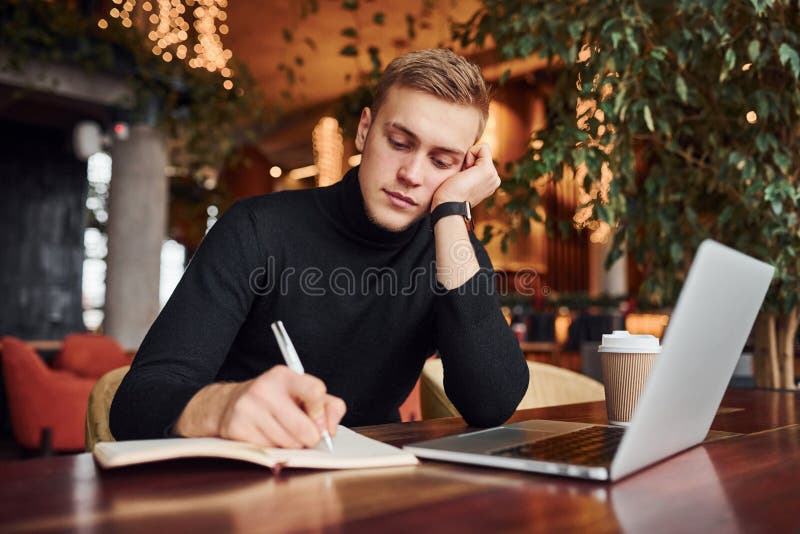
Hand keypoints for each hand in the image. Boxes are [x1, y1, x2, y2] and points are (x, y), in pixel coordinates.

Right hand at [178, 365, 346, 447]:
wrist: (228, 404)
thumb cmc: (274, 401)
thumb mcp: (302, 394)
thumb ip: (328, 407)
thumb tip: (329, 431)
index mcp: (284, 375)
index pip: (316, 391)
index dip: (321, 412)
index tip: (318, 420)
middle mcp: (264, 389)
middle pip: (305, 428)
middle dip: (310, 438)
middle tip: (306, 435)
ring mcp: (248, 409)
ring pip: (290, 444)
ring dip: (292, 445)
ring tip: (283, 433)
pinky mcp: (237, 429)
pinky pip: (271, 452)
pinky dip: (275, 450)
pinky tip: (267, 437)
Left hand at [431, 143, 499, 210]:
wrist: (448, 205)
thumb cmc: (448, 195)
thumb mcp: (460, 180)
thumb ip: (467, 171)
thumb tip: (464, 162)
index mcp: (489, 183)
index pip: (481, 159)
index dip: (467, 163)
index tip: (460, 177)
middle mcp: (494, 179)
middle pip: (482, 154)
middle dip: (468, 160)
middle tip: (461, 178)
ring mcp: (493, 176)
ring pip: (482, 151)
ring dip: (468, 159)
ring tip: (462, 176)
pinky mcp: (488, 170)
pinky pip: (482, 147)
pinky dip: (470, 154)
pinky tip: (464, 170)